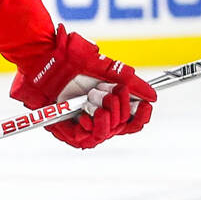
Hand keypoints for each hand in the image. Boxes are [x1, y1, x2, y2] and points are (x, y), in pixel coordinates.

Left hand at [11, 24, 156, 149]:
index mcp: (107, 104)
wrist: (47, 61)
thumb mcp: (108, 70)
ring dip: (108, 115)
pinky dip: (94, 126)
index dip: (141, 116)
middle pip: (122, 127)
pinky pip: (87, 139)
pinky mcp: (67, 131)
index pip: (131, 120)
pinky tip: (91, 114)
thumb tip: (153, 96)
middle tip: (109, 91)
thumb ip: (132, 83)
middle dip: (121, 108)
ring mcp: (82, 125)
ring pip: (107, 133)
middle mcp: (96, 116)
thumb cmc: (72, 61)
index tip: (146, 105)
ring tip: (96, 99)